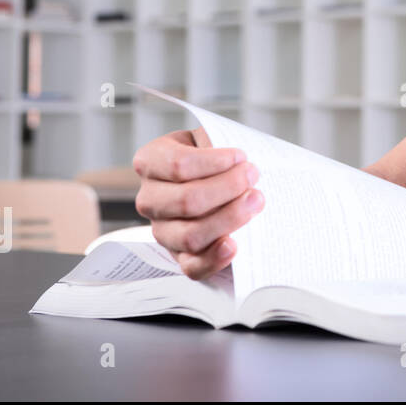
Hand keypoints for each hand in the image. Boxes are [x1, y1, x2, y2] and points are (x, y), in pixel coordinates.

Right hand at [132, 128, 262, 279]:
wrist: (218, 179)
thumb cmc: (214, 157)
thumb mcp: (212, 138)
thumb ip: (220, 143)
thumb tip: (243, 164)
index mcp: (151, 162)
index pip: (178, 165)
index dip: (214, 162)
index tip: (241, 156)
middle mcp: (150, 198)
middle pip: (187, 200)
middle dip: (228, 188)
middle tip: (254, 176)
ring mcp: (161, 230)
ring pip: (190, 235)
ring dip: (229, 218)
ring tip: (255, 202)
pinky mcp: (178, 256)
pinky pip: (191, 267)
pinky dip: (214, 258)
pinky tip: (234, 245)